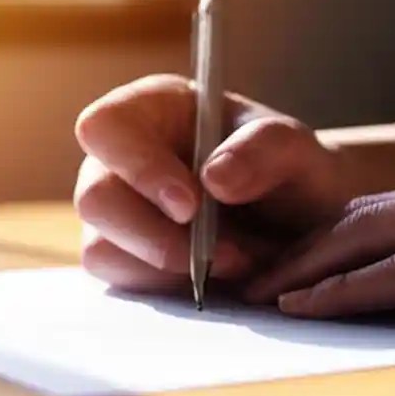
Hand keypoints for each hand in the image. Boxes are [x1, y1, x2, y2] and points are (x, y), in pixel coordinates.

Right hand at [73, 75, 346, 293]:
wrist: (299, 223)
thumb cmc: (288, 171)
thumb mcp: (296, 149)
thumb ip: (265, 148)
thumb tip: (214, 178)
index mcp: (149, 109)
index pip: (106, 127)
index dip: (137, 166)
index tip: (190, 205)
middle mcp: (118, 158)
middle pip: (95, 198)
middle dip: (154, 235)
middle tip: (221, 253)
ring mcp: (113, 210)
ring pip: (100, 247)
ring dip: (169, 266)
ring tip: (234, 261)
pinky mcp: (120, 255)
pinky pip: (120, 279)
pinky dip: (167, 286)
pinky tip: (210, 276)